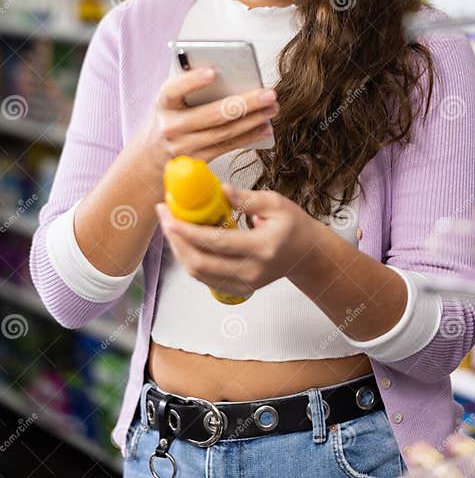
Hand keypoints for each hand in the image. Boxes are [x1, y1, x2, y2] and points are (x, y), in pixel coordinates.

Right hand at [136, 67, 279, 185]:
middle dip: (245, 103)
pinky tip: (264, 126)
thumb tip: (228, 71)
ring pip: (224, 132)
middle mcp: (171, 127)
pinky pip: (227, 146)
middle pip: (212, 114)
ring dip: (253, 120)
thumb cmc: (171, 115)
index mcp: (163, 104)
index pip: (174, 90)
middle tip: (269, 93)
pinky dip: (248, 136)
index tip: (213, 72)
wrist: (153, 154)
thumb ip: (191, 84)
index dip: (192, 81)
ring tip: (272, 108)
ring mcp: (184, 148)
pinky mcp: (198, 161)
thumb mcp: (172, 98)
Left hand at [155, 184, 323, 296]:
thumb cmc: (293, 226)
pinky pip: (205, 278)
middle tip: (165, 217)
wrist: (306, 254)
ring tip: (171, 226)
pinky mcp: (239, 288)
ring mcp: (245, 283)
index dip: (188, 230)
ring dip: (179, 250)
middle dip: (176, 240)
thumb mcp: (276, 203)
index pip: (217, 242)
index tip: (170, 215)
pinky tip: (184, 241)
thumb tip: (220, 189)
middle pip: (201, 263)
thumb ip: (246, 198)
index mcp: (263, 247)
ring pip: (198, 274)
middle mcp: (252, 270)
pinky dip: (190, 259)